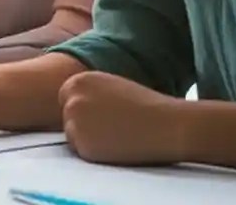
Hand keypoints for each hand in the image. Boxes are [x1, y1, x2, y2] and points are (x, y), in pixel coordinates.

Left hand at [60, 72, 189, 164]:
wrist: (168, 124)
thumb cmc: (146, 107)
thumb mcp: (112, 87)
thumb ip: (90, 94)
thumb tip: (75, 108)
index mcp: (79, 80)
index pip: (67, 100)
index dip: (86, 112)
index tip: (105, 117)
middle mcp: (71, 98)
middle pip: (68, 119)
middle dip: (86, 127)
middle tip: (115, 128)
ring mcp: (74, 121)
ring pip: (73, 137)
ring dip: (91, 140)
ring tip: (119, 135)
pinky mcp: (82, 144)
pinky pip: (83, 153)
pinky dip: (98, 154)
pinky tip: (119, 146)